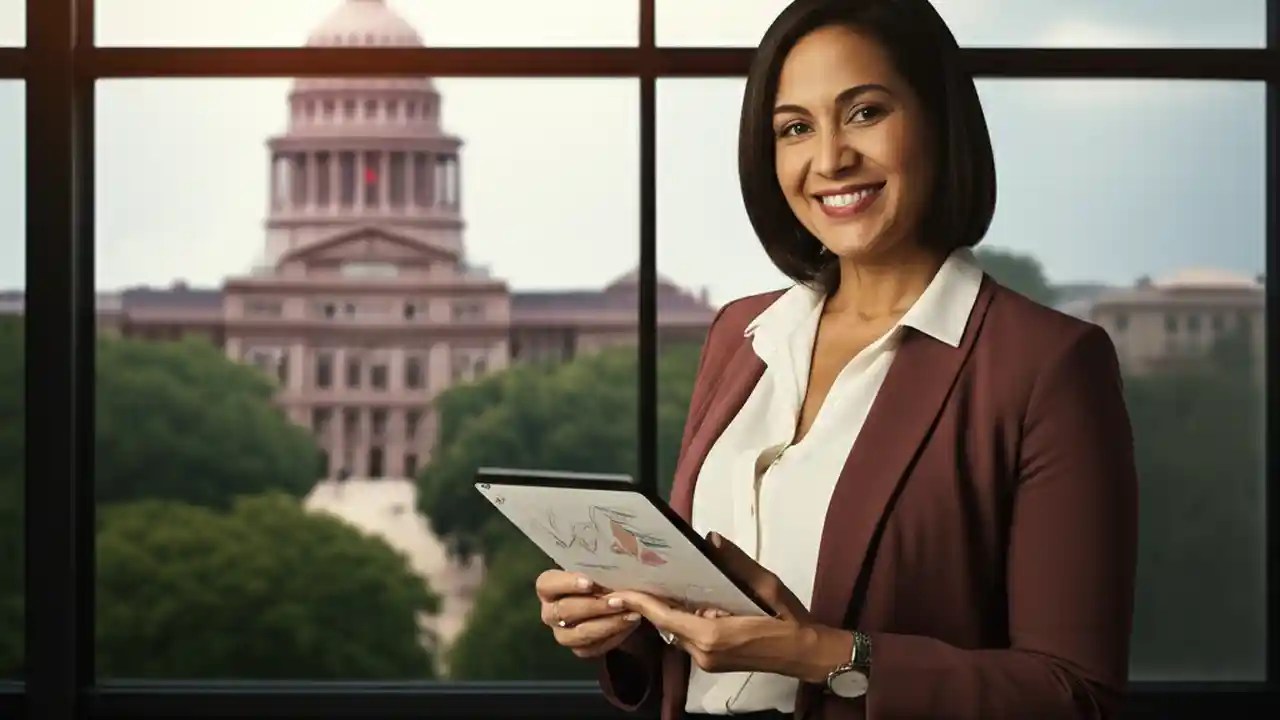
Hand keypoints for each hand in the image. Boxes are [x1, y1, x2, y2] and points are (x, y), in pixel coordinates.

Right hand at [535, 569, 642, 658]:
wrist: (619, 604)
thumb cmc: (606, 579)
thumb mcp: (603, 570)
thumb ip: (603, 569)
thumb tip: (619, 559)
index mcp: (550, 587)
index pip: (547, 585)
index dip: (567, 584)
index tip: (590, 583)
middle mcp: (551, 612)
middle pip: (564, 611)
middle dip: (594, 606)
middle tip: (619, 601)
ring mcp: (563, 634)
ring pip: (577, 634)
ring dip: (606, 625)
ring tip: (631, 615)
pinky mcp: (579, 650)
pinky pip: (592, 648)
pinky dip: (613, 637)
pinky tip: (630, 625)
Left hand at [605, 533, 851, 682]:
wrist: (809, 656)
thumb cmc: (790, 620)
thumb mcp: (767, 586)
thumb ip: (736, 564)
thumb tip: (711, 540)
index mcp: (713, 635)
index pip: (665, 617)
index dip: (639, 604)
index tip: (617, 593)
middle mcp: (704, 652)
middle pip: (666, 625)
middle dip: (649, 605)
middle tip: (629, 582)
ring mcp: (708, 661)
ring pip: (676, 632)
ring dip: (665, 612)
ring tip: (651, 587)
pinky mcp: (713, 662)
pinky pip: (688, 638)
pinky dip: (681, 620)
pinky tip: (682, 602)